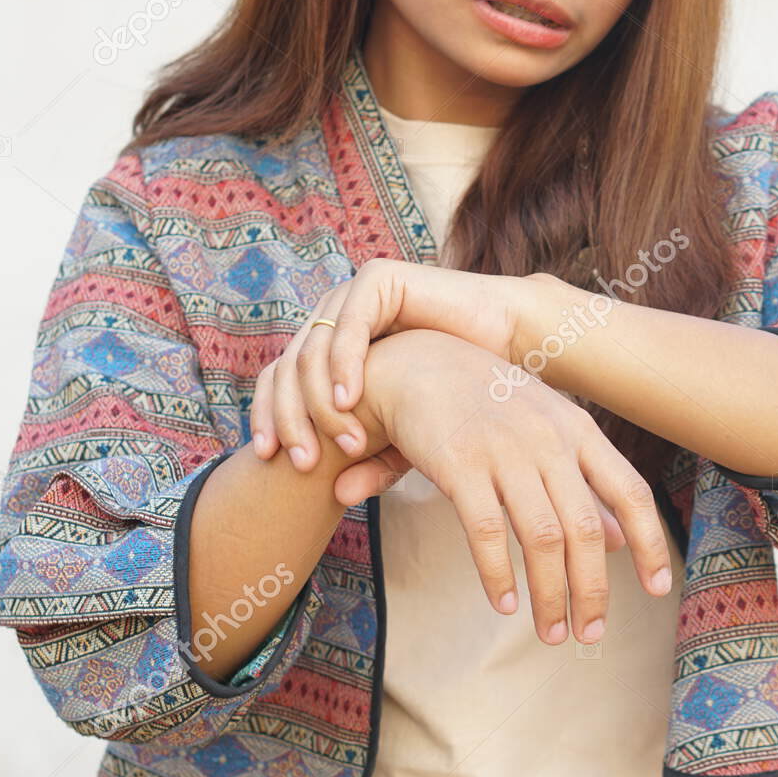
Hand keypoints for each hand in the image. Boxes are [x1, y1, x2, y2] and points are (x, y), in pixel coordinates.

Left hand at [248, 260, 550, 471]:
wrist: (510, 348)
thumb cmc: (460, 396)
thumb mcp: (408, 437)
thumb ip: (373, 463)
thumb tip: (339, 497)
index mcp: (326, 351)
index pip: (277, 381)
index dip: (267, 417)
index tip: (271, 460)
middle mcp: (332, 321)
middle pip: (285, 367)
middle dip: (290, 418)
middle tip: (303, 461)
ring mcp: (351, 296)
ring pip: (311, 350)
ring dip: (320, 400)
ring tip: (343, 442)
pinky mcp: (378, 279)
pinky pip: (348, 324)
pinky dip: (344, 365)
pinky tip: (349, 401)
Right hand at [345, 328, 673, 646]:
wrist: (414, 360)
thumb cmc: (485, 401)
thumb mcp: (546, 430)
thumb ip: (584, 486)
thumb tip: (622, 541)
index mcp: (578, 429)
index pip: (631, 491)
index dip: (650, 543)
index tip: (658, 590)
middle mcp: (549, 439)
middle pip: (587, 529)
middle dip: (593, 590)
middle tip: (590, 635)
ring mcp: (505, 450)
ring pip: (543, 538)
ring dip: (551, 595)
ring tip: (550, 633)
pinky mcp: (459, 463)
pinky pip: (487, 532)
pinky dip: (500, 576)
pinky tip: (505, 605)